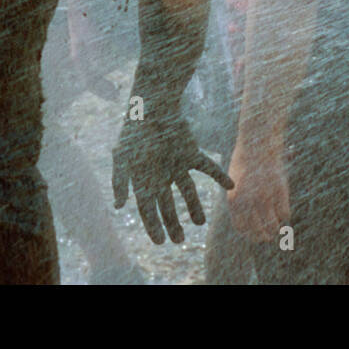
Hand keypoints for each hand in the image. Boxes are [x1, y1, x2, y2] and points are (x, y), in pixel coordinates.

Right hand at [112, 113, 231, 243]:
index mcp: (143, 179)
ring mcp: (177, 165)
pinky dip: (220, 176)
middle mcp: (161, 175)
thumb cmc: (134, 132)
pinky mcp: (191, 153)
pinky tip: (230, 186)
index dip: (152, 226)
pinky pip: (208, 168)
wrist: (151, 107)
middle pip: (168, 205)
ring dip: (194, 207)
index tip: (160, 241)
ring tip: (200, 223)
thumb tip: (118, 207)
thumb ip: (119, 182)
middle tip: (178, 240)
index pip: (148, 209)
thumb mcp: (121, 158)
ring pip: (188, 191)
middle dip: (172, 223)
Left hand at [227, 144, 289, 242]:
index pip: (242, 228)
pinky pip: (285, 214)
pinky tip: (284, 212)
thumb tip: (244, 223)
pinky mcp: (280, 191)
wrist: (257, 140)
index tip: (256, 236)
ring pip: (274, 226)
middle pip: (259, 231)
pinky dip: (285, 216)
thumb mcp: (233, 180)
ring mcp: (265, 196)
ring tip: (278, 227)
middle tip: (269, 236)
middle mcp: (248, 201)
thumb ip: (237, 200)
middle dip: (265, 236)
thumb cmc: (245, 160)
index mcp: (234, 199)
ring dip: (276, 229)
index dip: (250, 235)